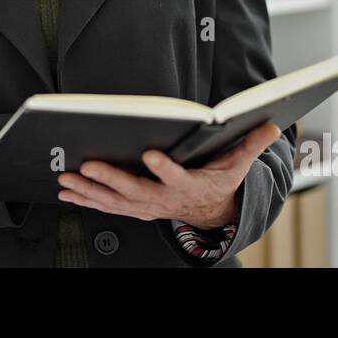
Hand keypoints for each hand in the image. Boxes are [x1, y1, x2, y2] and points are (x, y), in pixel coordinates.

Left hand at [56, 122, 282, 228]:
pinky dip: (85, 200)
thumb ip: (250, 144)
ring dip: (89, 191)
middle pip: (135, 191)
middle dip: (110, 179)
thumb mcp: (238, 165)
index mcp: (189, 186)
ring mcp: (146, 206)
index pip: (176, 177)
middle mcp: (164, 199)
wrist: (209, 212)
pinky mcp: (133, 209)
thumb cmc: (219, 182)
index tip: (150, 154)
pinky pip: (107, 206)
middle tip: (88, 166)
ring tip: (66, 179)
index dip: (164, 168)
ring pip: (114, 201)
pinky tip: (66, 192)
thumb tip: (271, 124)